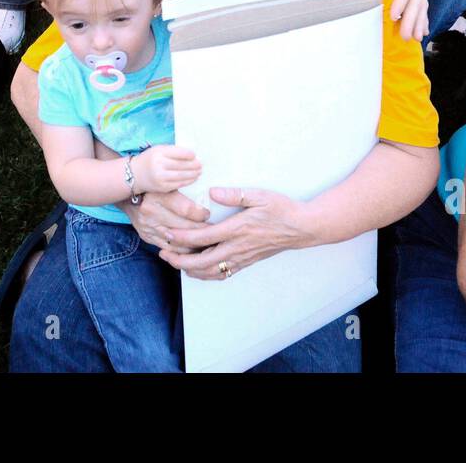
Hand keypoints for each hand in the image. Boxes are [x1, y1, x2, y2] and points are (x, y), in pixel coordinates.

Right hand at [125, 190, 210, 251]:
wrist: (128, 195)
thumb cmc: (154, 186)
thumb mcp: (168, 182)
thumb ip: (186, 187)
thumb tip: (212, 193)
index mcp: (158, 195)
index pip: (186, 210)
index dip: (201, 214)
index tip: (208, 214)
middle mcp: (151, 212)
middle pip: (183, 227)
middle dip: (202, 231)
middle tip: (216, 232)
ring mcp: (148, 227)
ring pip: (178, 241)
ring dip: (195, 244)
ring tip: (209, 243)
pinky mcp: (147, 237)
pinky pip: (169, 248)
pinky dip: (183, 250)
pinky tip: (195, 249)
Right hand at [132, 145, 201, 192]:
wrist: (135, 174)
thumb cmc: (150, 159)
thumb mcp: (159, 150)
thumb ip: (173, 151)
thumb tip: (193, 155)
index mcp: (159, 152)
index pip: (178, 153)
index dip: (189, 154)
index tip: (195, 155)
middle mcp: (159, 164)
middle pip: (181, 165)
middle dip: (194, 165)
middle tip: (201, 164)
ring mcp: (160, 177)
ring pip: (181, 176)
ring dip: (193, 174)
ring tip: (199, 171)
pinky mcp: (162, 187)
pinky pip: (178, 184)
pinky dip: (187, 181)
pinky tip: (193, 178)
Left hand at [158, 188, 310, 279]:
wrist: (301, 228)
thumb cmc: (281, 209)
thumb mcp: (259, 195)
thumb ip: (234, 194)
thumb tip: (213, 192)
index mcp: (237, 230)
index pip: (203, 238)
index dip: (183, 239)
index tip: (168, 234)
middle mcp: (237, 248)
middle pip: (202, 262)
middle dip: (179, 260)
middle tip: (163, 253)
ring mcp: (242, 258)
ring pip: (211, 272)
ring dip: (190, 270)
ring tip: (175, 262)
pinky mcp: (247, 262)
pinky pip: (223, 273)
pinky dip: (207, 274)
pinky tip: (198, 270)